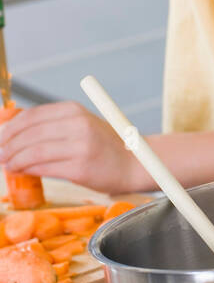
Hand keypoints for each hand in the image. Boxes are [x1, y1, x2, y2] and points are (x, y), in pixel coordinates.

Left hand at [0, 102, 141, 192]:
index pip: (32, 116)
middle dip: (7, 145)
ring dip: (14, 159)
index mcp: (75, 110)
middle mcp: (78, 125)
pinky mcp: (80, 168)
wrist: (132, 164)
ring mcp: (80, 146)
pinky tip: (19, 171)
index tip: (0, 137)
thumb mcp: (81, 124)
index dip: (10, 127)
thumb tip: (14, 133)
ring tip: (6, 164)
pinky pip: (44, 168)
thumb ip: (52, 125)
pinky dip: (27, 170)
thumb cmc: (103, 146)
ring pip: (34, 151)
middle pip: (30, 133)